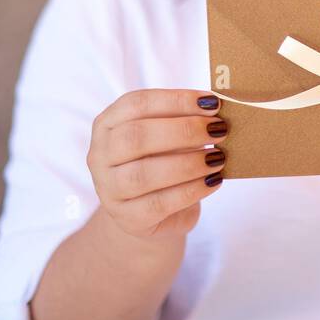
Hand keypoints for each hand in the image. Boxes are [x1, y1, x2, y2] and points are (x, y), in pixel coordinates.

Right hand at [86, 89, 228, 245]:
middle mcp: (100, 155)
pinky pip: (159, 204)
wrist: (148, 212)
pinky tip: (213, 181)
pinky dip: (191, 191)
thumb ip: (184, 120)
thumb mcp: (167, 137)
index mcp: (107, 124)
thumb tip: (216, 108)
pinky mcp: (127, 218)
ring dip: (188, 164)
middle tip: (218, 130)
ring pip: (144, 174)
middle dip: (183, 130)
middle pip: (136, 136)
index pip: (137, 104)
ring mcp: (109, 189)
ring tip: (218, 158)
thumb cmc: (161, 162)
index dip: (176, 101)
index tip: (212, 103)